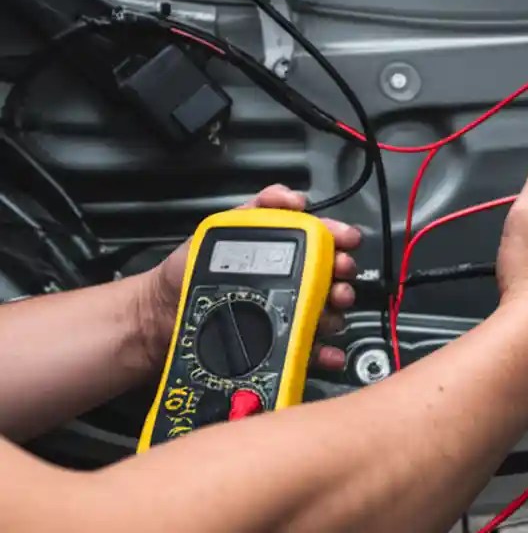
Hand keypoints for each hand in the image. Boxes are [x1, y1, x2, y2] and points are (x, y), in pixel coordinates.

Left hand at [139, 185, 360, 371]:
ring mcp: (287, 315)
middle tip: (339, 274)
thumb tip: (291, 197)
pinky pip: (309, 349)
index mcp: (281, 254)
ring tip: (330, 310)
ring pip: (327, 312)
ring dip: (336, 311)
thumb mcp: (219, 231)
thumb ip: (254, 209)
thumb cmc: (188, 272)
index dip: (339, 237)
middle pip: (331, 278)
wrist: (159, 317)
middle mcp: (291, 283)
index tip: (347, 240)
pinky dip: (325, 352)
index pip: (321, 241)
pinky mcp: (279, 345)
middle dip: (342, 275)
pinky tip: (327, 350)